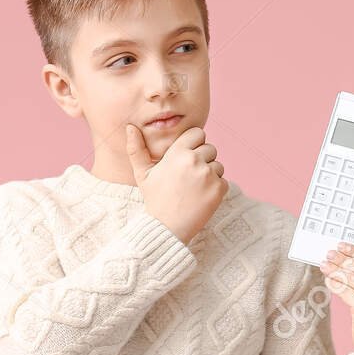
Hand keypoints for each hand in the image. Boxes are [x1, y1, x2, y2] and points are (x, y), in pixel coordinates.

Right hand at [125, 123, 226, 245]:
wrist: (167, 227)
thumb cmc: (155, 199)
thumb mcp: (142, 174)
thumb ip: (136, 149)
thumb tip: (130, 127)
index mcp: (178, 153)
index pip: (198, 133)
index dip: (194, 144)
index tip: (188, 157)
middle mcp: (194, 160)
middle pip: (210, 148)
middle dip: (203, 160)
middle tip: (189, 178)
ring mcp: (208, 175)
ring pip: (218, 165)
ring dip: (210, 175)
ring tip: (194, 189)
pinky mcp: (218, 189)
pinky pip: (224, 181)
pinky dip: (216, 189)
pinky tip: (201, 198)